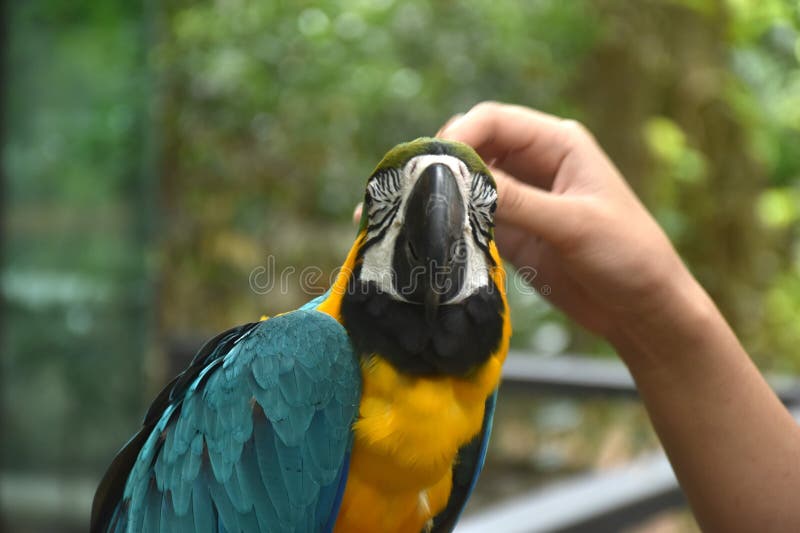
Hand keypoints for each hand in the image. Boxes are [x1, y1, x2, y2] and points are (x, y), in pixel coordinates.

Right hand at [436, 102, 705, 347]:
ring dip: (444, 195)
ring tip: (413, 213)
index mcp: (558, 143)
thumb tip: (459, 181)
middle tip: (413, 189)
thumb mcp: (574, 225)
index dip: (459, 136)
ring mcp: (521, 198)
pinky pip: (473, 217)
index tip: (430, 164)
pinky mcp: (512, 231)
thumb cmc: (628, 256)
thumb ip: (518, 202)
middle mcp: (535, 163)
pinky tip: (432, 235)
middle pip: (474, 147)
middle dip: (444, 163)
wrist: (642, 310)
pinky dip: (452, 223)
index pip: (494, 121)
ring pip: (468, 183)